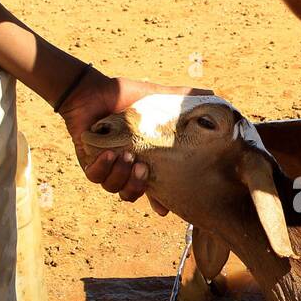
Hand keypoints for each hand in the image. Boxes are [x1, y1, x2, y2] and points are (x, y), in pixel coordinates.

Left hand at [58, 69, 203, 210]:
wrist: (92, 90)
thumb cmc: (124, 96)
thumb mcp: (157, 97)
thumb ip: (181, 97)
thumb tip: (212, 93)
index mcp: (144, 159)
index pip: (154, 188)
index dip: (160, 202)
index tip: (165, 210)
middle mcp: (125, 167)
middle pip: (132, 194)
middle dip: (138, 186)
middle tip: (144, 168)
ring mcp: (106, 167)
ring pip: (114, 188)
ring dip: (122, 176)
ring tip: (128, 156)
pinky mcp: (88, 162)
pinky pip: (95, 177)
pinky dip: (103, 168)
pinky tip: (110, 153)